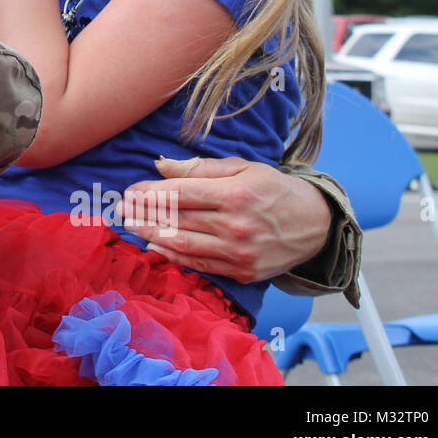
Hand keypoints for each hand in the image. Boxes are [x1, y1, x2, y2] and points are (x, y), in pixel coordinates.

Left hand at [121, 156, 332, 283]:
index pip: (181, 193)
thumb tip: (160, 165)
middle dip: (144, 213)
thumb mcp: (243, 168)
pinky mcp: (242, 272)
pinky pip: (199, 264)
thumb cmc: (274, 189)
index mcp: (237, 193)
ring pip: (183, 244)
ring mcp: (239, 252)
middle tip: (122, 208)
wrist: (315, 225)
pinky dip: (173, 255)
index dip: (150, 192)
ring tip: (131, 225)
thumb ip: (200, 168)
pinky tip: (154, 244)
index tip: (130, 190)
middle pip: (177, 220)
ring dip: (151, 234)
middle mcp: (237, 225)